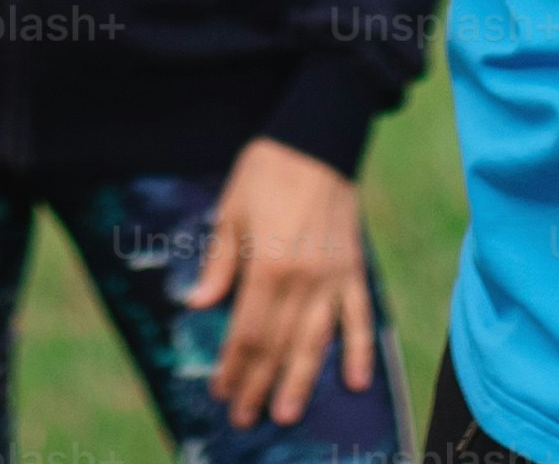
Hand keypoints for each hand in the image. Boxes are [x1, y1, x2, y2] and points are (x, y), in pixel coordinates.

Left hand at [180, 135, 374, 429]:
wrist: (317, 140)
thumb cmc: (266, 172)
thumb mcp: (230, 211)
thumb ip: (219, 263)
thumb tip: (198, 303)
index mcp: (267, 265)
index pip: (247, 330)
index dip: (234, 365)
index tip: (222, 390)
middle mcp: (302, 279)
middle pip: (278, 344)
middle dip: (259, 384)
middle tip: (245, 418)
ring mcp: (332, 278)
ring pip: (316, 341)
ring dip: (301, 380)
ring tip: (288, 413)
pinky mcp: (353, 270)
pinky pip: (359, 318)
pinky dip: (360, 351)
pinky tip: (354, 381)